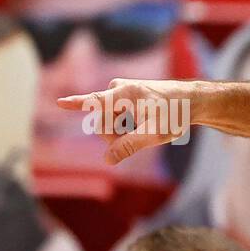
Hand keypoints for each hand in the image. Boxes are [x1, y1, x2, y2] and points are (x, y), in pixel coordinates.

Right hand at [56, 78, 195, 165]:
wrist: (190, 100)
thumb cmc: (175, 115)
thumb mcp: (155, 133)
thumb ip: (131, 145)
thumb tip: (108, 160)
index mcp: (125, 94)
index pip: (95, 101)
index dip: (76, 103)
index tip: (59, 102)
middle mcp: (117, 90)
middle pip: (101, 123)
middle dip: (116, 135)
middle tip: (142, 136)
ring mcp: (119, 93)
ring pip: (108, 123)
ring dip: (123, 131)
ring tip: (146, 125)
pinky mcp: (122, 98)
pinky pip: (115, 118)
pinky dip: (126, 126)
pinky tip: (138, 125)